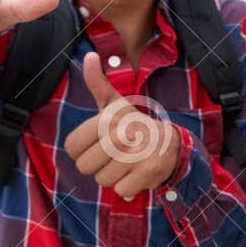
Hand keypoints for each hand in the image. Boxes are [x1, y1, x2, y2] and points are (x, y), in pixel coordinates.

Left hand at [63, 52, 181, 196]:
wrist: (173, 145)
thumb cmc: (134, 126)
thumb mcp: (115, 105)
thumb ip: (97, 84)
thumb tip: (89, 56)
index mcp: (108, 118)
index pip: (72, 148)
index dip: (82, 152)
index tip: (98, 145)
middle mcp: (122, 133)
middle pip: (85, 166)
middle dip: (98, 167)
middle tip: (115, 157)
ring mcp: (136, 153)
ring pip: (103, 180)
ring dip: (113, 178)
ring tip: (127, 165)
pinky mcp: (149, 171)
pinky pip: (121, 190)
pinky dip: (128, 188)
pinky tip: (137, 175)